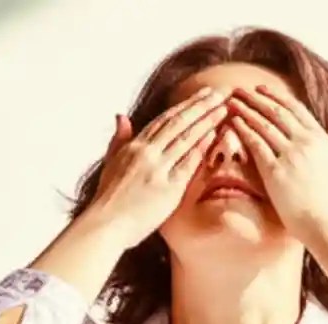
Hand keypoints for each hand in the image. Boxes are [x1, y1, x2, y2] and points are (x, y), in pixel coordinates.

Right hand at [89, 87, 227, 245]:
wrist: (104, 225)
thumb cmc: (107, 200)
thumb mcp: (110, 163)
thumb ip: (118, 139)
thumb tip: (121, 116)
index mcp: (133, 147)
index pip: (164, 120)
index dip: (184, 106)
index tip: (201, 95)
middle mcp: (145, 153)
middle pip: (177, 123)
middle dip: (200, 106)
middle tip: (219, 93)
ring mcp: (157, 169)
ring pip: (185, 138)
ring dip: (205, 121)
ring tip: (222, 109)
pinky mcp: (167, 187)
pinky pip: (188, 163)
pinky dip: (201, 147)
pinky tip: (215, 135)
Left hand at [226, 85, 327, 237]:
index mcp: (321, 138)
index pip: (295, 108)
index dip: (276, 96)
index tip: (261, 89)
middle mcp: (304, 142)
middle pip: (276, 111)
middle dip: (256, 98)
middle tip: (239, 89)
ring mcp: (289, 155)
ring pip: (263, 124)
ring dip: (245, 109)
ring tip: (230, 101)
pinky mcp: (275, 171)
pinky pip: (256, 144)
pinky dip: (243, 129)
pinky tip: (233, 121)